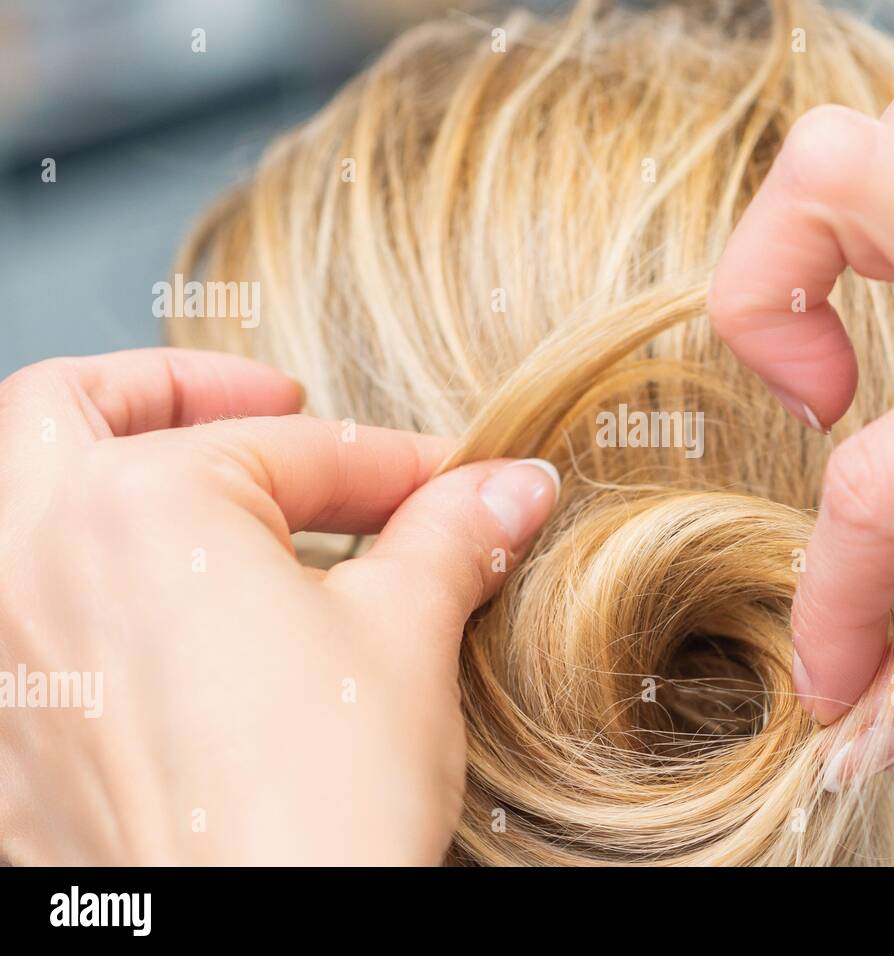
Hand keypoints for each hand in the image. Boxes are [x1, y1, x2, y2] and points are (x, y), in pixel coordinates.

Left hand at [0, 348, 557, 862]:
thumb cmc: (318, 805)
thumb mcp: (406, 641)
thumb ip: (450, 538)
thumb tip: (511, 487)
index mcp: (140, 507)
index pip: (293, 452)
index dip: (393, 464)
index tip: (451, 486)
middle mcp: (32, 563)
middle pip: (67, 411)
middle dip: (169, 389)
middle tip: (261, 404)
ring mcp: (2, 657)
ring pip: (18, 513)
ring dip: (110, 480)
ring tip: (214, 508)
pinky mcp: (6, 743)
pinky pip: (23, 624)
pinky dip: (88, 588)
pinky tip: (177, 631)